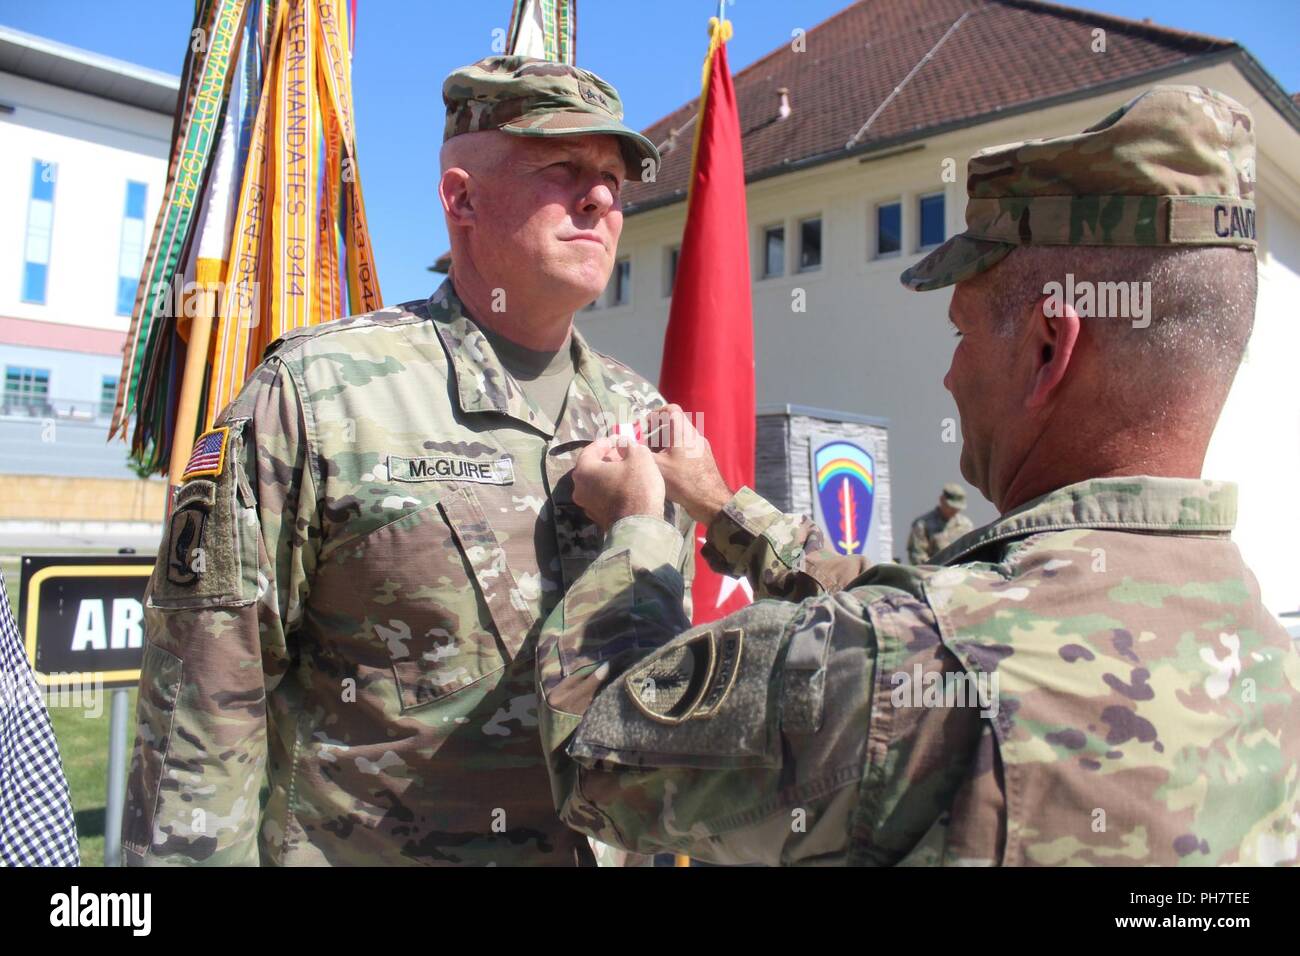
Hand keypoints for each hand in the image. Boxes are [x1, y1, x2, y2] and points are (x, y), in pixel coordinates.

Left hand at [572, 436, 665, 533]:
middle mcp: (579, 489)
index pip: (590, 450)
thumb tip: (625, 444)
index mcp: (584, 471)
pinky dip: (611, 490)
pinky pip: (602, 498)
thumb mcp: (639, 457)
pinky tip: (626, 488)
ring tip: (626, 471)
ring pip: (597, 484)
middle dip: (607, 459)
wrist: (640, 526)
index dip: (605, 443)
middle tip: (622, 455)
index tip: (617, 440)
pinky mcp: (597, 518)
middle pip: (592, 468)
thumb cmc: (637, 487)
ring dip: (609, 476)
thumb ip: (630, 446)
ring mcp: (587, 506)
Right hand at [644, 404, 732, 525]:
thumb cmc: (684, 481)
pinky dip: (674, 453)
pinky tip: (666, 469)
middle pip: (674, 424)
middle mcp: (695, 436)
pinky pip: (687, 449)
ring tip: (654, 458)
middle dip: (657, 432)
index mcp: (683, 432)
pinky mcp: (704, 460)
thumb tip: (629, 445)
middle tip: (645, 444)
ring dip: (665, 444)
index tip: (646, 426)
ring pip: (680, 438)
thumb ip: (641, 453)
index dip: (656, 414)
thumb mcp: (656, 466)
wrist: (711, 501)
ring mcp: (701, 448)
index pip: (671, 409)